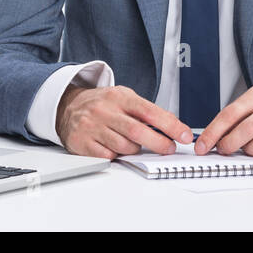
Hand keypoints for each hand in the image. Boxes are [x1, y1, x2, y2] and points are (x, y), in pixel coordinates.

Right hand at [56, 84, 193, 158]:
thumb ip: (145, 110)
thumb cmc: (103, 104)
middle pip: (138, 132)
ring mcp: (92, 127)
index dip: (170, 125)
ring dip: (135, 150)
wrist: (68, 106)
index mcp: (119, 97)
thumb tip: (172, 126)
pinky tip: (115, 147)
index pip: (150, 112)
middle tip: (170, 148)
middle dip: (159, 143)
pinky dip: (116, 155)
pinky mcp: (82, 143)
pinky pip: (108, 156)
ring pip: (124, 147)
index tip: (184, 135)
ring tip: (134, 144)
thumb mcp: (124, 97)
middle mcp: (105, 110)